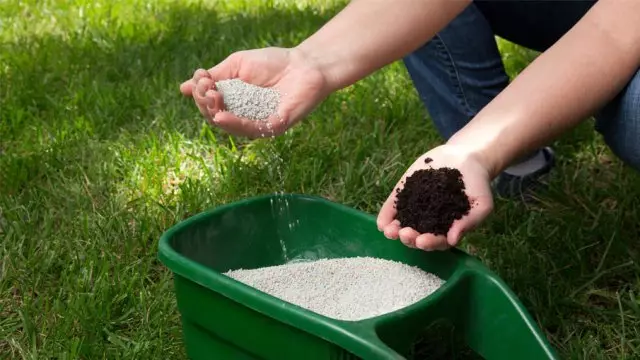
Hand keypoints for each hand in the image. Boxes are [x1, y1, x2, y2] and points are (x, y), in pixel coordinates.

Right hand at [180, 47, 328, 137]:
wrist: (305, 64)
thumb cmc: (273, 62)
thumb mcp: (237, 65)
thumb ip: (214, 76)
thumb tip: (183, 88)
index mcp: (234, 102)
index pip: (209, 104)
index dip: (200, 93)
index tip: (201, 77)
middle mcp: (244, 116)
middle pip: (215, 117)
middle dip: (205, 103)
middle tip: (207, 88)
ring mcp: (258, 123)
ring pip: (230, 127)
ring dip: (215, 113)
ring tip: (211, 98)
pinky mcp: (273, 127)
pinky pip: (251, 130)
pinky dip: (234, 123)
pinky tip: (221, 115)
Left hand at [376, 145, 493, 250]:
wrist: (465, 157)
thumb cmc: (477, 184)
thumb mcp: (481, 204)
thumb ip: (469, 222)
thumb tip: (453, 240)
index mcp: (447, 228)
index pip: (437, 241)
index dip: (429, 243)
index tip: (422, 241)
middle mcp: (429, 222)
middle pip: (417, 236)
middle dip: (409, 238)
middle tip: (405, 234)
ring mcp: (415, 208)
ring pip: (402, 224)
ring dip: (394, 231)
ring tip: (389, 231)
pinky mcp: (405, 193)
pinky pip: (394, 207)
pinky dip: (386, 216)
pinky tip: (381, 223)